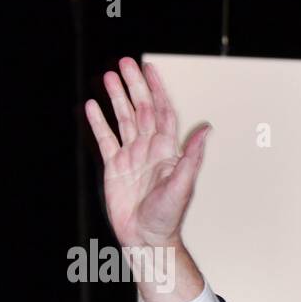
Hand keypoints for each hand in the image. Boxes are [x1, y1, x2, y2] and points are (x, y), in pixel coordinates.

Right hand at [84, 58, 209, 256]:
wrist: (147, 238)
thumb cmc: (167, 216)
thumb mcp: (182, 184)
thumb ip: (191, 156)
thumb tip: (207, 130)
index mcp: (166, 151)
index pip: (162, 112)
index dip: (156, 90)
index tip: (149, 69)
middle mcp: (149, 149)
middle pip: (141, 109)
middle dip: (134, 86)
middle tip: (125, 63)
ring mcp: (131, 157)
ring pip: (123, 119)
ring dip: (117, 98)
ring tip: (108, 77)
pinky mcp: (115, 167)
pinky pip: (106, 139)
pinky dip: (99, 123)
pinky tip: (93, 107)